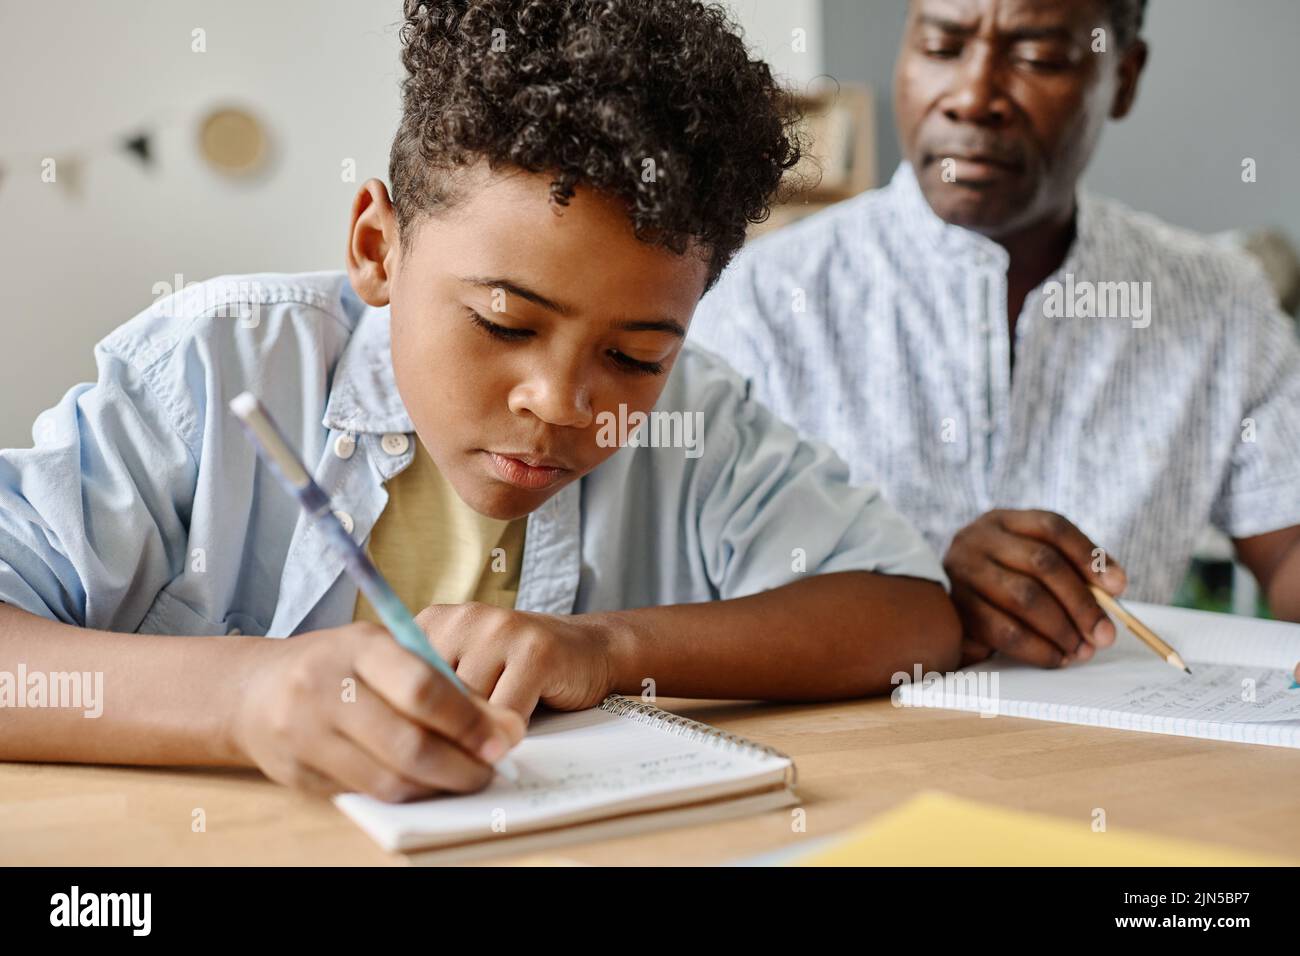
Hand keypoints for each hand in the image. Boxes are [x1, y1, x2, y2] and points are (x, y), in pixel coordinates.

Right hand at [230, 620, 524, 801]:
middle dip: (462, 764)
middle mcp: (326, 689)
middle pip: (408, 743)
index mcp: (359, 648)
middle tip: (490, 768)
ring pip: (389, 779)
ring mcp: (307, 735)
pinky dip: (406, 793)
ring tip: (464, 777)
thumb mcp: (387, 653)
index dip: (470, 720)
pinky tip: (426, 784)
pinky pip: (367, 794)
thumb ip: (444, 683)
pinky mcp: (299, 774)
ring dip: (438, 786)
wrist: (255, 690)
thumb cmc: (339, 666)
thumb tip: (504, 727)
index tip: (506, 737)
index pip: (423, 688)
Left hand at [416, 602, 616, 719]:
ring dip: (482, 730)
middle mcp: (464, 617)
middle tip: (467, 737)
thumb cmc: (517, 669)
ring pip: (469, 707)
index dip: (412, 716)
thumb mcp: (464, 669)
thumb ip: (431, 688)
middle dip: (450, 727)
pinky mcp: (535, 652)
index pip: (400, 681)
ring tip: (496, 724)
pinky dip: (509, 731)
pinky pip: (506, 711)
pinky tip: (518, 723)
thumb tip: (398, 732)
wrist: (588, 650)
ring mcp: (502, 630)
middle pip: (433, 697)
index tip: (426, 735)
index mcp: (435, 621)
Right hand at [942, 509, 1127, 667]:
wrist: (932, 605)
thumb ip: (1067, 570)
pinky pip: (1003, 631)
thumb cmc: (997, 582)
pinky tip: (1057, 658)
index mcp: (1001, 521)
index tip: (1119, 588)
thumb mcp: (1025, 562)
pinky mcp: (955, 610)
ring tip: (1083, 649)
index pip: (1052, 527)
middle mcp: (977, 539)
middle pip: (1042, 562)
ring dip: (1062, 628)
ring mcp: (961, 573)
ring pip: (1024, 597)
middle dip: (1082, 602)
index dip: (1089, 556)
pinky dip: (1038, 648)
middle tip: (1105, 634)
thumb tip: (1113, 590)